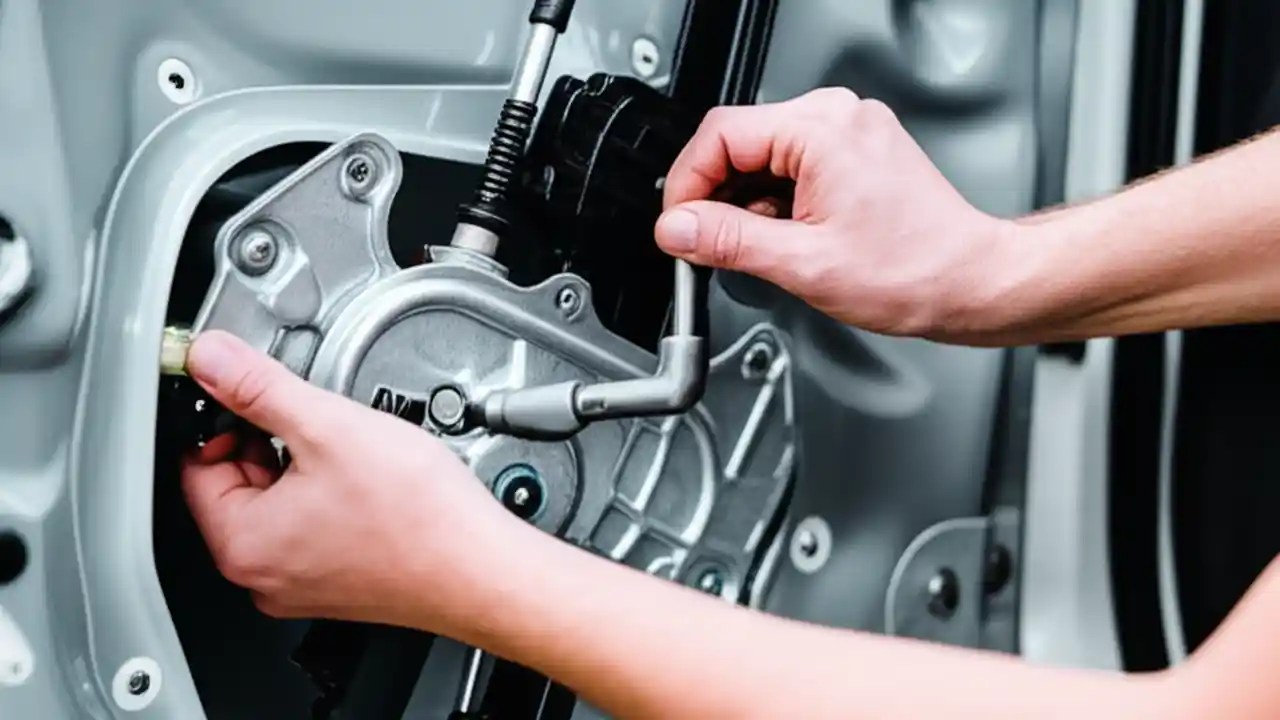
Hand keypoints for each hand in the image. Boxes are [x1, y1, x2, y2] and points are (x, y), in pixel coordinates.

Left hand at [179, 330, 522, 631]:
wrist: (483, 568)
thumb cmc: (419, 516)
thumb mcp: (330, 427)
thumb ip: (259, 387)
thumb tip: (209, 359)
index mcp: (243, 545)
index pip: (197, 465)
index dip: (227, 421)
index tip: (260, 401)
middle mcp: (262, 577)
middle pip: (236, 487)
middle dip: (271, 445)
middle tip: (320, 426)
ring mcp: (301, 587)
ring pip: (278, 507)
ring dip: (305, 470)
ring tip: (354, 456)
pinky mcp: (338, 587)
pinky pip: (311, 531)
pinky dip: (331, 500)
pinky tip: (370, 485)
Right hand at [655, 87, 1021, 341]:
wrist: (971, 282)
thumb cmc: (914, 271)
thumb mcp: (803, 263)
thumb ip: (728, 241)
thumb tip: (677, 228)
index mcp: (822, 128)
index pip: (719, 135)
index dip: (686, 185)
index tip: (677, 227)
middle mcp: (837, 117)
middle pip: (737, 142)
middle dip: (715, 197)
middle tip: (706, 245)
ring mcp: (849, 131)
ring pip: (761, 157)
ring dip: (745, 203)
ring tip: (763, 248)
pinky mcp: (854, 153)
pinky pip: (789, 166)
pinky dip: (773, 202)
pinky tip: (785, 238)